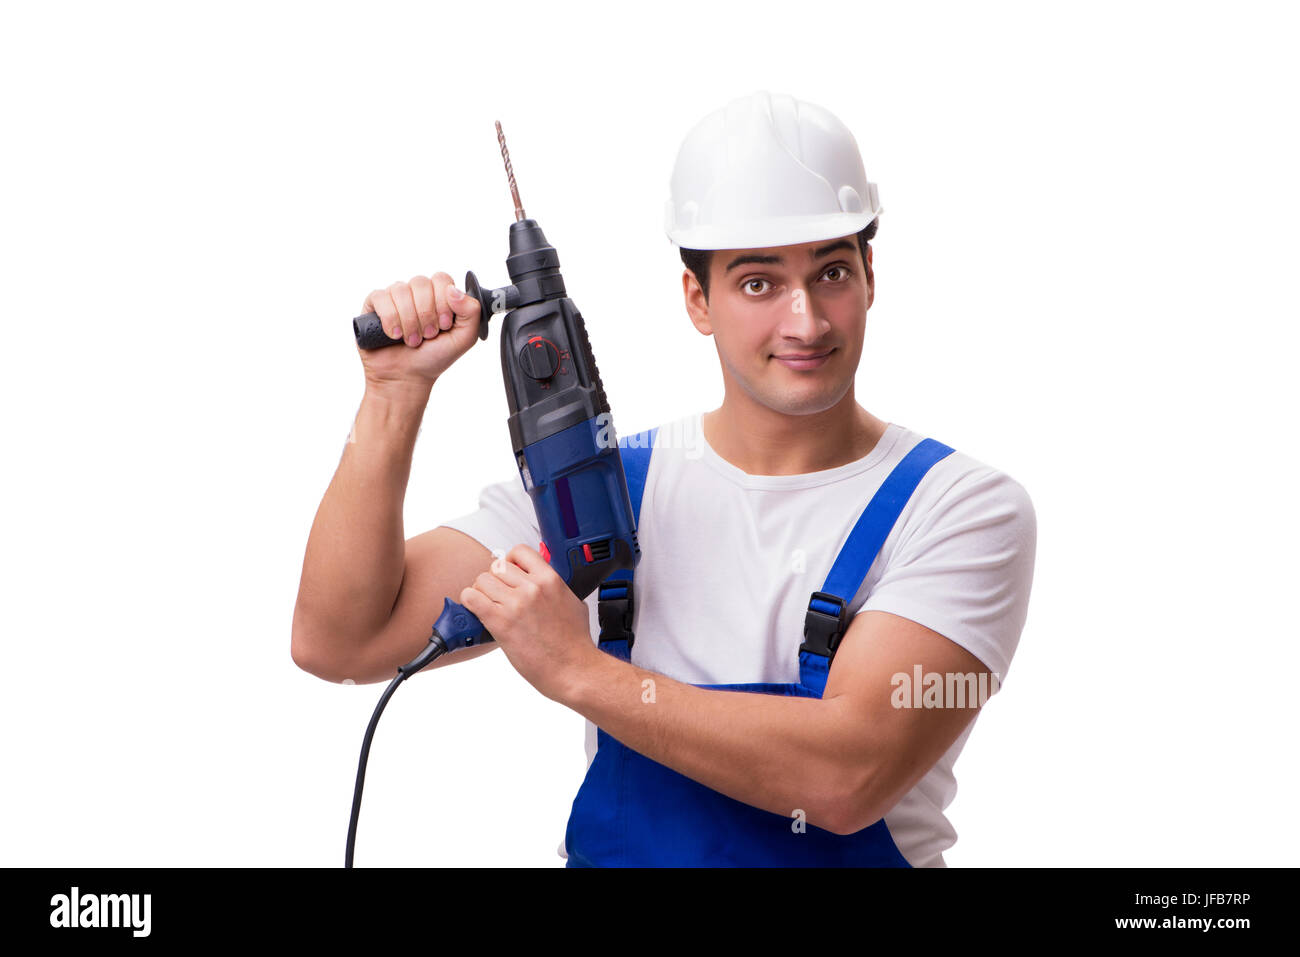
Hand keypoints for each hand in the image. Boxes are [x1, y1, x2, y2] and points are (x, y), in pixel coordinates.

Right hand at [358, 272, 481, 387]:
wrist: (407, 378)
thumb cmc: (434, 358)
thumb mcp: (464, 339)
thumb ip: (471, 312)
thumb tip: (454, 290)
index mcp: (438, 296)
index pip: (441, 279)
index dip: (443, 301)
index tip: (444, 325)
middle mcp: (416, 293)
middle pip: (420, 283)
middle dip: (426, 314)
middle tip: (428, 335)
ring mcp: (394, 297)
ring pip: (400, 290)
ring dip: (409, 320)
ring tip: (412, 340)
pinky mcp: (374, 305)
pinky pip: (380, 298)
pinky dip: (390, 319)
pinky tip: (394, 335)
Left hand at [459, 544, 596, 702]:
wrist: (573, 669)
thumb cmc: (575, 644)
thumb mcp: (574, 603)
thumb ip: (556, 589)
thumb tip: (546, 585)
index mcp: (551, 580)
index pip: (520, 551)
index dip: (510, 560)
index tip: (509, 572)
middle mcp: (532, 588)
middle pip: (497, 566)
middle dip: (495, 580)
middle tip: (498, 595)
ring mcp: (516, 604)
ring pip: (482, 580)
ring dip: (481, 592)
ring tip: (488, 606)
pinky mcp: (501, 623)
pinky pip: (472, 599)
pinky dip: (470, 603)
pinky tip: (478, 611)